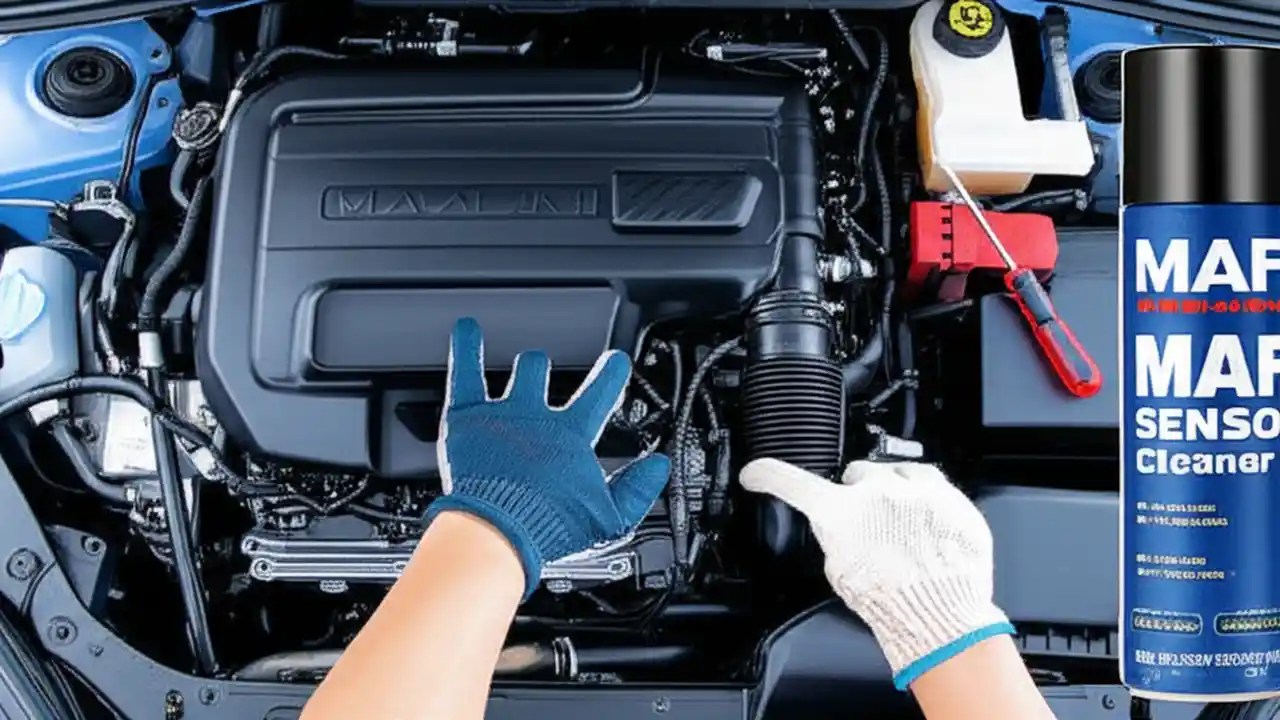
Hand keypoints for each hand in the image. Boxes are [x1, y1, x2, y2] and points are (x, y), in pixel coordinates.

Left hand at [426, 318, 670, 598]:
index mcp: (571, 436)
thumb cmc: (548, 529)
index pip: (599, 395)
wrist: (496, 531)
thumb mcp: (608, 521)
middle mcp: (538, 417)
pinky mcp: (468, 418)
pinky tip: (467, 327)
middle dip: (552, 369)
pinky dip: (466, 346)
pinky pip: (466, 372)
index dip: (610, 375)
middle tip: (551, 365)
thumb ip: (637, 491)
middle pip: (548, 377)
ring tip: (528, 360)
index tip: (616, 361)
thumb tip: (658, 467)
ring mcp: (503, 414)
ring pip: (520, 372)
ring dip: (527, 365)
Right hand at [740, 458, 1013, 689]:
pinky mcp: (949, 496)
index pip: (790, 483)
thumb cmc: (889, 602)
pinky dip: (924, 497)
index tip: (755, 473)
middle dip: (857, 493)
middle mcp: (876, 491)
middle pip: (856, 473)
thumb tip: (834, 524)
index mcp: (841, 512)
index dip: (765, 476)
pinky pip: (930, 481)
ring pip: (895, 471)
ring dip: (892, 490)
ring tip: (901, 526)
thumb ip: (834, 535)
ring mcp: (916, 490)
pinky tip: (924, 523)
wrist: (941, 617)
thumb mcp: (840, 571)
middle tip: (870, 524)